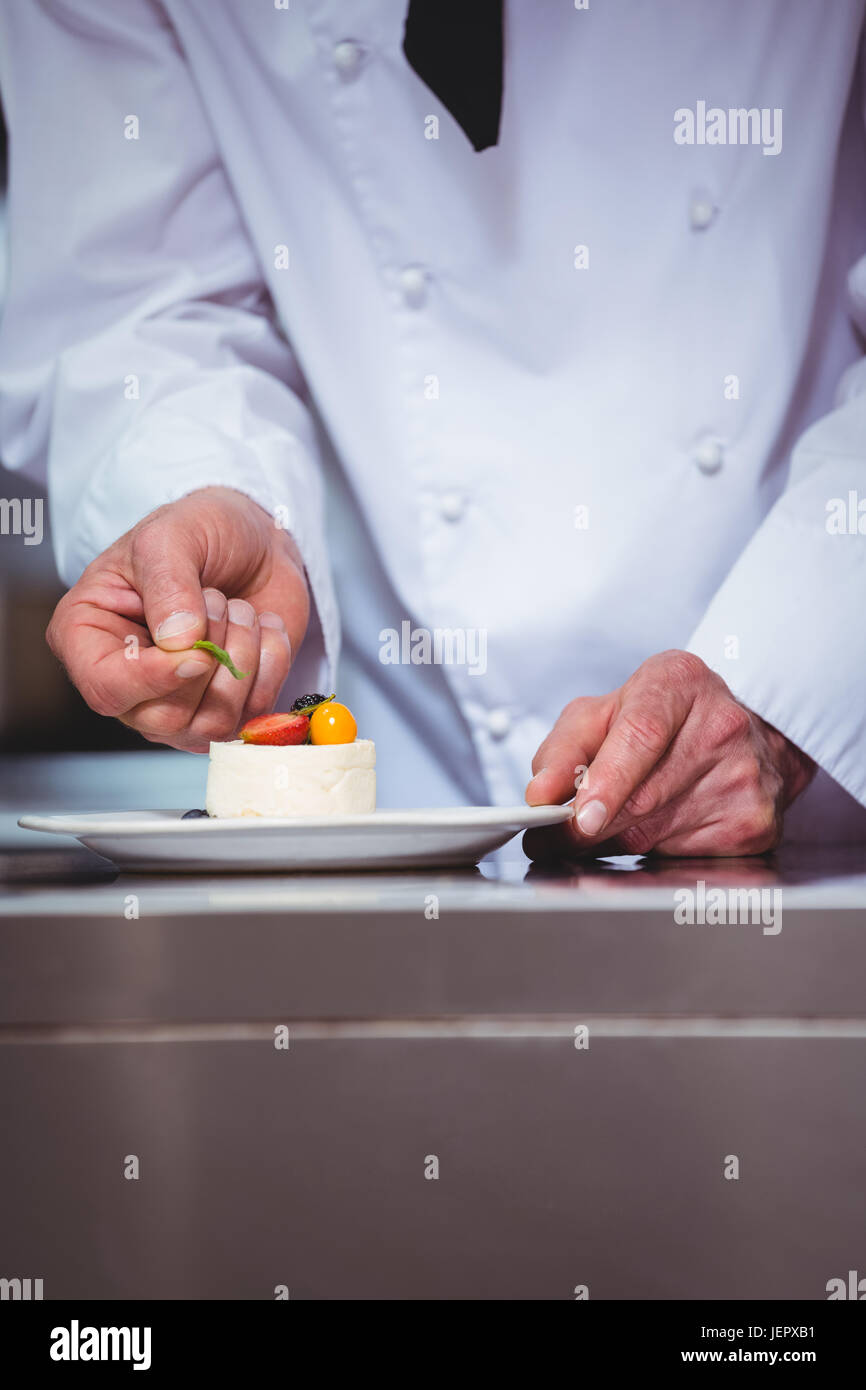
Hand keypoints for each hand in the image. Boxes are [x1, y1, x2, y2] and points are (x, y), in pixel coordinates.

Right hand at [46, 486, 308, 751]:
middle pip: (164, 718)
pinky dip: (271, 663)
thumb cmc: (200, 533)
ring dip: (241, 657)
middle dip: (207, 657)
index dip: (153, 678)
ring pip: (214, 725)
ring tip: (238, 610)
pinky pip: (256, 714)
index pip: (107, 689)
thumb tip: (177, 642)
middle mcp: (130, 682)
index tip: (195, 650)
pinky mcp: (230, 709)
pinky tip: (260, 628)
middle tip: (216, 600)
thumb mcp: (170, 536)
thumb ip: (168, 584)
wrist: (257, 541)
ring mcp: (180, 704)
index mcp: (88, 637)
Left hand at [524, 650, 815, 858]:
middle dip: (590, 825)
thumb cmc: (665, 719)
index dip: (607, 781)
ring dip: (621, 837)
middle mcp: (721, 726)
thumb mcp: (605, 712)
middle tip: (556, 836)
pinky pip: (683, 854)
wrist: (749, 734)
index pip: (641, 735)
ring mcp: (745, 776)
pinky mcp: (756, 823)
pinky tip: (664, 823)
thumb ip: (562, 750)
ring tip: (620, 817)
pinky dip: (656, 850)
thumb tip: (540, 795)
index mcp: (679, 683)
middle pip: (644, 795)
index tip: (578, 817)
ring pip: (657, 833)